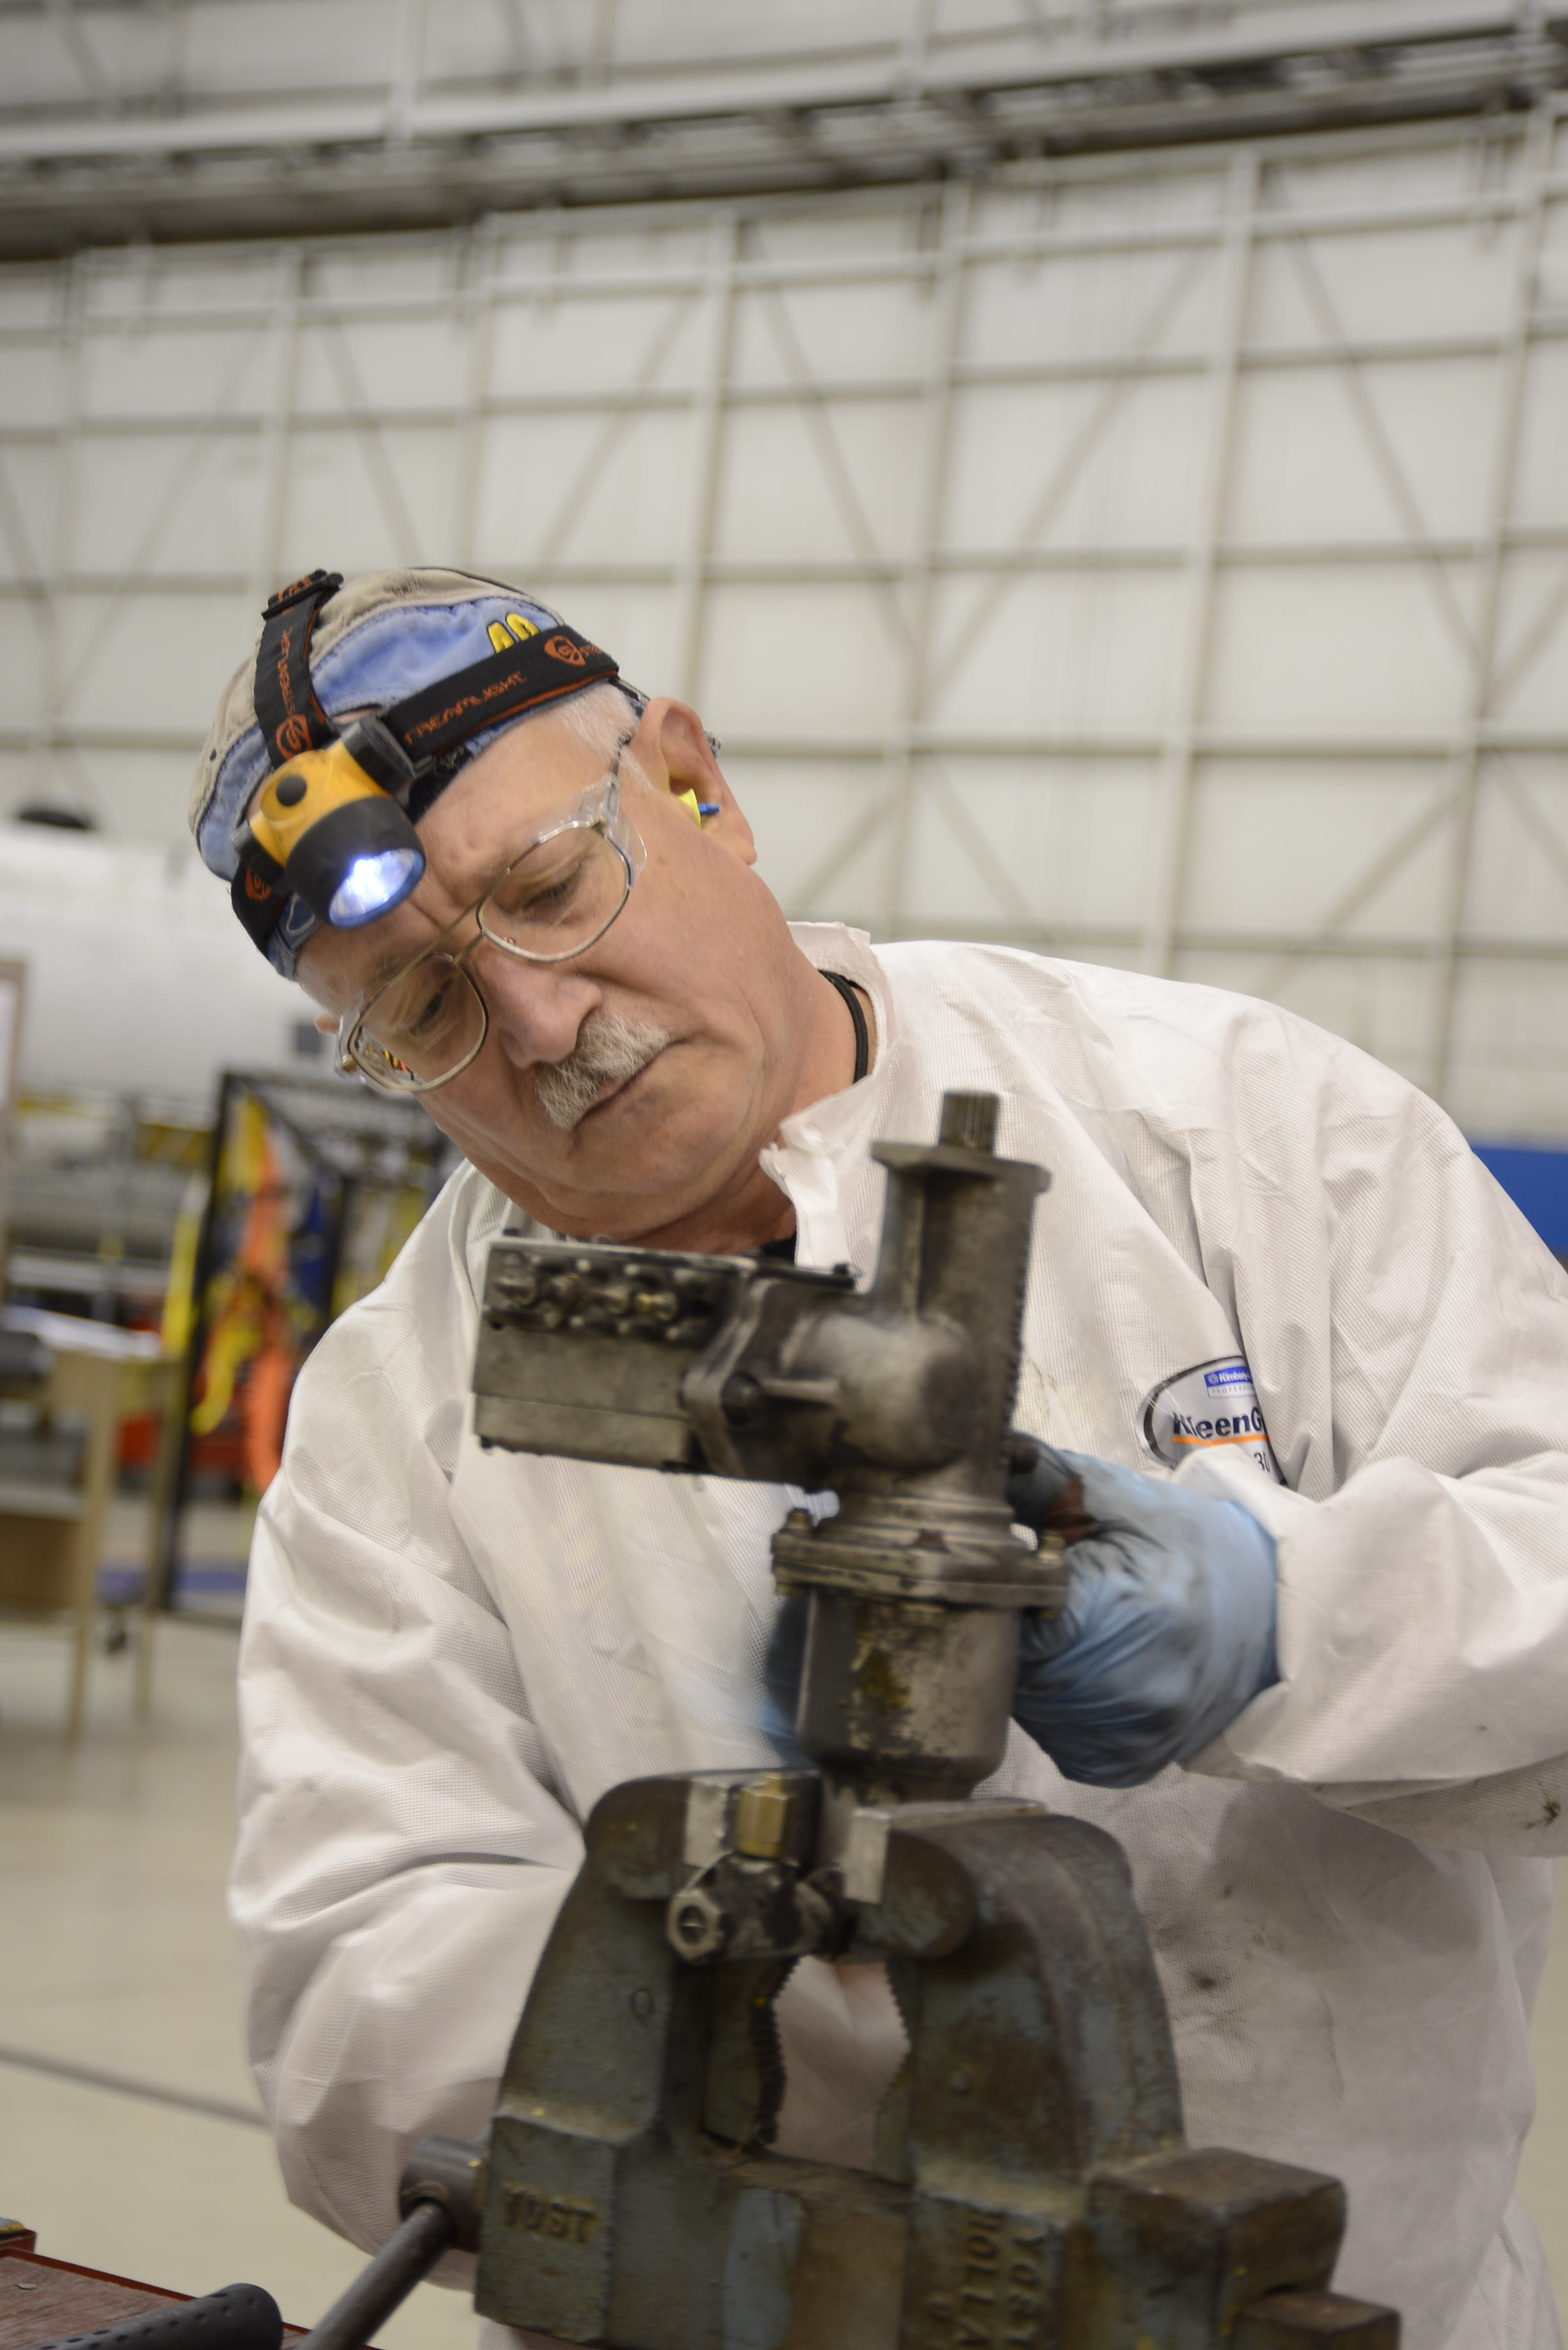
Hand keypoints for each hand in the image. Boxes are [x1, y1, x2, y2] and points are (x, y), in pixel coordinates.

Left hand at [1007, 1436, 1277, 1788]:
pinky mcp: (1127, 1764)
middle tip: (1042, 1598)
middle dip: (1013, 1629)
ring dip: (1029, 1668)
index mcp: (1135, 1612)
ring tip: (1069, 1629)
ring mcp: (1135, 1737)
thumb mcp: (1118, 1497)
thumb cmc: (1189, 1546)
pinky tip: (1083, 1666)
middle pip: (1014, 1668)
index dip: (1005, 1591)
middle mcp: (1138, 1690)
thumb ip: (1038, 1481)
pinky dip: (1053, 1703)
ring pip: (1026, 1707)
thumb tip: (973, 1467)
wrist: (1267, 1608)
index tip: (1024, 1569)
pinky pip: (1053, 1738)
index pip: (1013, 1619)